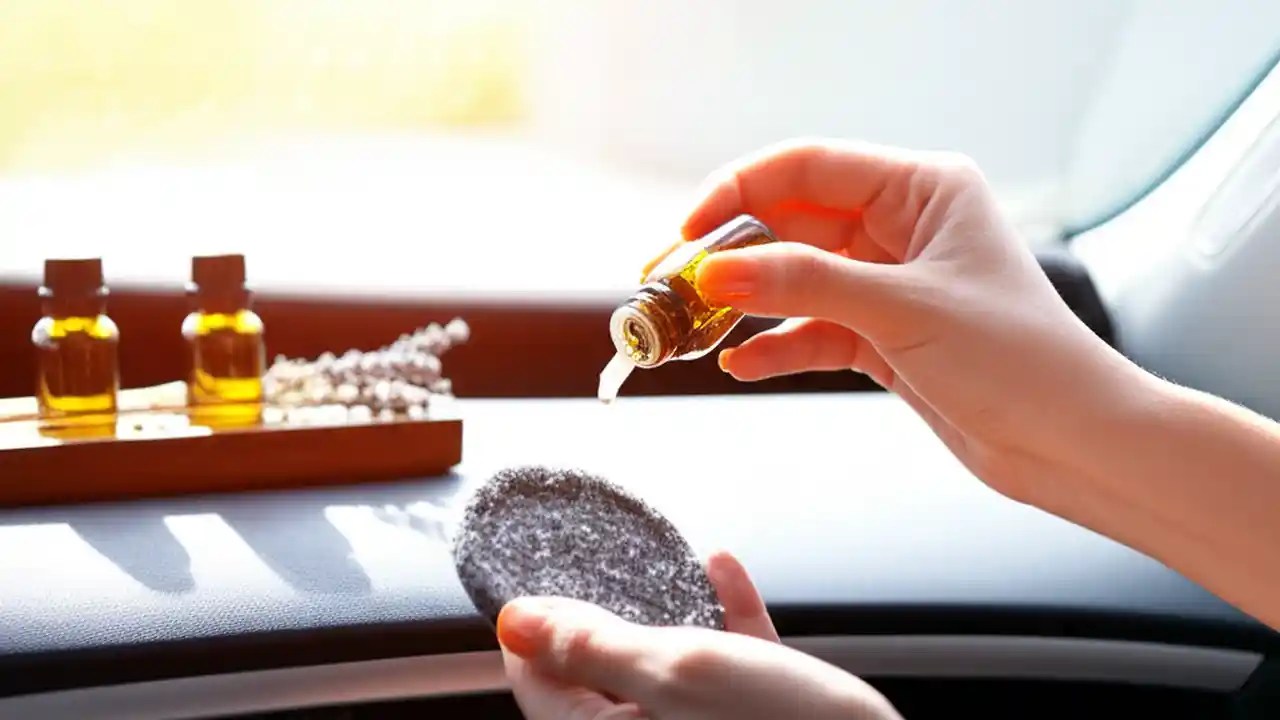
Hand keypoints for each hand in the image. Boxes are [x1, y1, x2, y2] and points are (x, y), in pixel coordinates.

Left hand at [499, 550, 900, 719]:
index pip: (537, 679)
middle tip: (602, 568)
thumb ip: (591, 646)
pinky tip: (726, 573)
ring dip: (670, 612)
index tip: (542, 580)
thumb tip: (516, 621)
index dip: (538, 624)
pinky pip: (722, 669)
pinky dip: (723, 622)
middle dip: (606, 616)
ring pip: (662, 668)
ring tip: (672, 566)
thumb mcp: (676, 671)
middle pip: (598, 673)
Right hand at [651, 138, 1147, 501]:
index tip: (689, 227)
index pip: (811, 167)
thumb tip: (718, 269)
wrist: (1071, 444)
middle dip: (736, 253)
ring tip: (698, 326)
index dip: (740, 190)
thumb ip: (805, 284)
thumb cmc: (1022, 361)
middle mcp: (904, 228)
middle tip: (679, 282)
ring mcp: (891, 283)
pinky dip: (779, 345)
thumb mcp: (903, 310)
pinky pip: (813, 329)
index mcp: (923, 189)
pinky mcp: (885, 335)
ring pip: (798, 279)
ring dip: (750, 303)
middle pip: (794, 223)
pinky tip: (744, 363)